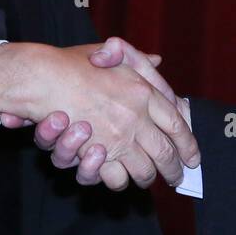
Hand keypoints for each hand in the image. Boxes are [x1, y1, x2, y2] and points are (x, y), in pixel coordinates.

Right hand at [0, 41, 198, 189]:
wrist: (42, 78)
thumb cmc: (74, 64)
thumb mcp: (111, 53)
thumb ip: (137, 60)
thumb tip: (158, 60)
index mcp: (143, 93)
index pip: (177, 123)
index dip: (189, 143)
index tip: (193, 157)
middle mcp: (135, 118)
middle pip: (166, 154)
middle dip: (173, 170)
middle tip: (176, 177)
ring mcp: (117, 139)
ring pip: (143, 172)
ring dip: (146, 179)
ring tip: (147, 179)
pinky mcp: (96, 155)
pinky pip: (115, 179)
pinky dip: (118, 181)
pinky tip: (121, 178)